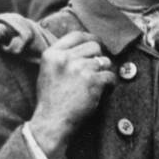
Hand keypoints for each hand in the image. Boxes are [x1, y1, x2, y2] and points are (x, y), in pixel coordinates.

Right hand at [29, 31, 115, 158]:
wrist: (52, 122)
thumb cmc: (51, 99)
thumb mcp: (48, 70)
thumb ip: (63, 56)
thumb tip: (87, 43)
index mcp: (52, 54)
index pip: (77, 35)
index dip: (89, 39)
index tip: (96, 45)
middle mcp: (66, 58)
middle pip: (94, 46)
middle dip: (97, 58)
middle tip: (92, 72)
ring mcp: (80, 68)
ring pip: (104, 61)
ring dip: (103, 72)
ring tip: (93, 85)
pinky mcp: (93, 81)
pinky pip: (110, 76)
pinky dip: (109, 85)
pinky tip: (100, 93)